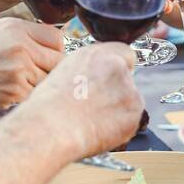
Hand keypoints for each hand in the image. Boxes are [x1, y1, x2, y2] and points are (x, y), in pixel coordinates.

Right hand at [0, 17, 64, 111]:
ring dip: (37, 86)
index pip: (57, 39)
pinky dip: (24, 98)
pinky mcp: (16, 92)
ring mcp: (20, 70)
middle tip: (29, 75)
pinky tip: (6, 92)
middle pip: (58, 62)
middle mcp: (21, 46)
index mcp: (16, 28)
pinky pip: (34, 96)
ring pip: (48, 81)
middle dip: (49, 70)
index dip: (53, 51)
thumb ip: (24, 35)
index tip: (44, 58)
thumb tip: (56, 43)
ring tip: (12, 83)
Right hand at [6, 42, 143, 160]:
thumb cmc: (49, 107)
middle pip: (127, 79)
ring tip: (93, 121)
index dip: (115, 71)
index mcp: (97, 54)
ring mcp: (129, 89)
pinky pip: (132, 122)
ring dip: (118, 111)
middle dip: (117, 93)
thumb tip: (95, 82)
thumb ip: (88, 72)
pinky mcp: (134, 112)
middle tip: (96, 108)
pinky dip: (120, 129)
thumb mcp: (64, 74)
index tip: (108, 83)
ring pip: (130, 101)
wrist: (51, 127)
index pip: (123, 53)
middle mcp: (116, 66)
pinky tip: (99, 129)